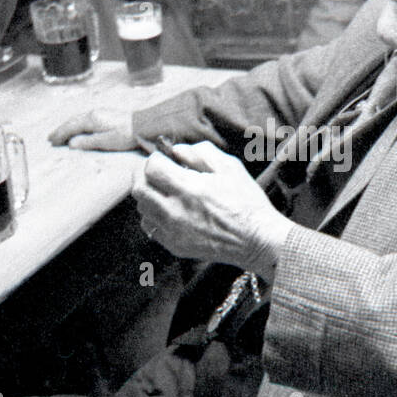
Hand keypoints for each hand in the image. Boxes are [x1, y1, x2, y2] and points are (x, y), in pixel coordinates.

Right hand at [49, 108, 137, 150]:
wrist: (143, 125)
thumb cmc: (125, 135)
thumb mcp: (105, 142)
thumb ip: (87, 142)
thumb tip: (71, 144)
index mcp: (91, 120)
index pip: (70, 127)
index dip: (60, 134)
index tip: (51, 141)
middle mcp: (94, 114)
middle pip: (73, 121)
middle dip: (61, 130)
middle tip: (51, 137)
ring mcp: (100, 113)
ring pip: (79, 119)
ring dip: (69, 126)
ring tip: (62, 134)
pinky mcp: (106, 115)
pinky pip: (86, 119)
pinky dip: (78, 125)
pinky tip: (79, 129)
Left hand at [132, 140, 290, 279]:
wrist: (256, 240)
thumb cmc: (247, 202)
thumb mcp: (230, 167)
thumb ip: (201, 153)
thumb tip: (177, 151)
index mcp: (189, 188)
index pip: (151, 168)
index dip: (157, 159)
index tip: (166, 160)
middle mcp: (175, 211)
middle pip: (139, 188)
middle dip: (147, 176)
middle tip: (162, 174)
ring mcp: (173, 231)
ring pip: (142, 208)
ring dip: (150, 196)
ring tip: (167, 193)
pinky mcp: (175, 246)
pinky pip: (150, 227)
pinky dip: (155, 216)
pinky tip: (171, 211)